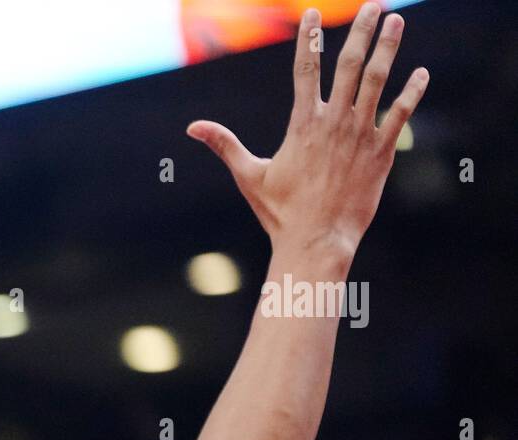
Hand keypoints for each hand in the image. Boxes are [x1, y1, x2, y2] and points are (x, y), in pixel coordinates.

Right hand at [187, 4, 427, 259]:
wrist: (317, 241)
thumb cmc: (281, 213)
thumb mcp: (249, 176)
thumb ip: (225, 144)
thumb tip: (192, 128)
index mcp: (302, 124)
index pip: (306, 69)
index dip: (309, 39)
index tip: (312, 13)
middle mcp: (334, 122)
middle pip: (349, 64)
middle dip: (361, 30)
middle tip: (372, 3)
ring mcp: (361, 135)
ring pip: (378, 80)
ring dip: (388, 47)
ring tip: (397, 21)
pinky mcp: (382, 152)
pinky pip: (401, 114)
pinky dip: (412, 92)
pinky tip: (421, 73)